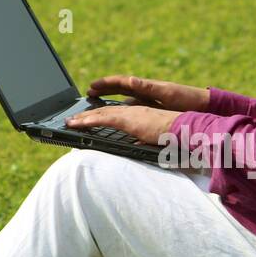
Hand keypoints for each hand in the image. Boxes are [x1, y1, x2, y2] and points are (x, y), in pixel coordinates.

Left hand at [64, 104, 180, 144]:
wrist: (186, 127)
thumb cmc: (175, 134)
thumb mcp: (157, 139)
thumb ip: (145, 140)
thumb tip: (137, 146)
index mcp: (139, 115)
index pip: (116, 115)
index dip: (100, 117)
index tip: (88, 121)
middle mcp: (133, 110)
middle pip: (105, 112)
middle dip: (86, 116)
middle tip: (71, 120)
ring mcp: (130, 113)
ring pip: (100, 113)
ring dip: (83, 118)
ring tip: (69, 122)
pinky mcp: (128, 119)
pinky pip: (104, 118)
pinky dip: (89, 121)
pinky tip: (78, 124)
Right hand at [86, 74, 209, 113]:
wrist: (203, 106)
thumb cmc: (186, 98)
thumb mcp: (167, 92)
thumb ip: (148, 87)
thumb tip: (130, 81)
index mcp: (146, 86)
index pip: (121, 82)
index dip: (106, 83)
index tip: (92, 86)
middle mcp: (146, 91)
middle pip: (120, 88)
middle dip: (104, 89)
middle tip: (89, 92)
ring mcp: (150, 99)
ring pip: (126, 98)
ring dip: (112, 99)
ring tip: (98, 102)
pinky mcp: (155, 108)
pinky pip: (135, 107)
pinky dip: (125, 109)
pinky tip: (119, 116)